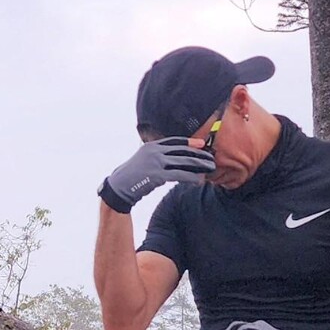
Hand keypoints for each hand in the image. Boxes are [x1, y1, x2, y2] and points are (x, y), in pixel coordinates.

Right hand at [99, 138, 214, 212]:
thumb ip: (155, 158)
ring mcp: (156, 162)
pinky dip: (191, 177)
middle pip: (182, 150)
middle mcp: (154, 151)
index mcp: (151, 146)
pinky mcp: (157, 175)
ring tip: (210, 168)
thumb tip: (169, 161)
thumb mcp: (142, 162)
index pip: (174, 141)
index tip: (201, 144)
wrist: (118, 188)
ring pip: (183, 162)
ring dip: (199, 165)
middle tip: (211, 157)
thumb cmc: (131, 178)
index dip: (189, 142)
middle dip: (198, 153)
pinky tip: (198, 180)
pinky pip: (179, 175)